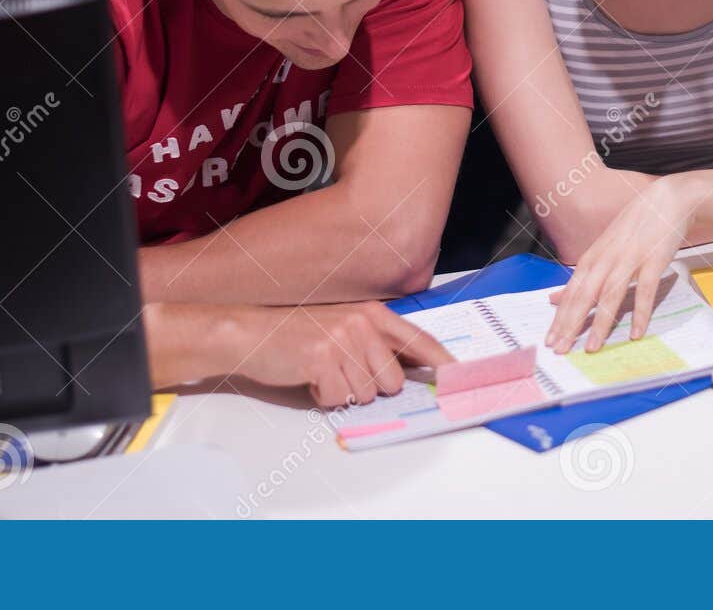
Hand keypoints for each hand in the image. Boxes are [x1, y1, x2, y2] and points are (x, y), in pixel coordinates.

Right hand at [230, 301, 451, 407]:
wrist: (252, 333)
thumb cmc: (298, 334)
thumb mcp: (344, 327)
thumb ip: (378, 344)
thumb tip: (412, 371)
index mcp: (372, 314)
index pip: (419, 340)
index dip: (442, 362)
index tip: (461, 378)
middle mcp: (362, 324)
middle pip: (393, 382)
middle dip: (369, 387)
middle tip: (343, 372)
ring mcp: (342, 340)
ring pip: (366, 395)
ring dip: (343, 392)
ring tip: (323, 371)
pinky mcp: (322, 360)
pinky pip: (338, 399)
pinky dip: (323, 396)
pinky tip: (309, 377)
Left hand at [545, 176, 693, 353]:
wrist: (665, 201)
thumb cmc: (632, 228)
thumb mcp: (601, 249)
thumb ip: (580, 276)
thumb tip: (554, 297)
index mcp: (592, 258)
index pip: (571, 292)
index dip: (559, 317)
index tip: (549, 340)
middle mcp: (606, 259)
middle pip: (585, 296)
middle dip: (571, 324)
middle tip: (560, 349)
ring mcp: (630, 259)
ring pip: (610, 295)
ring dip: (600, 323)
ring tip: (592, 347)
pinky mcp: (653, 261)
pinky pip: (645, 291)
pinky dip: (640, 313)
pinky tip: (635, 333)